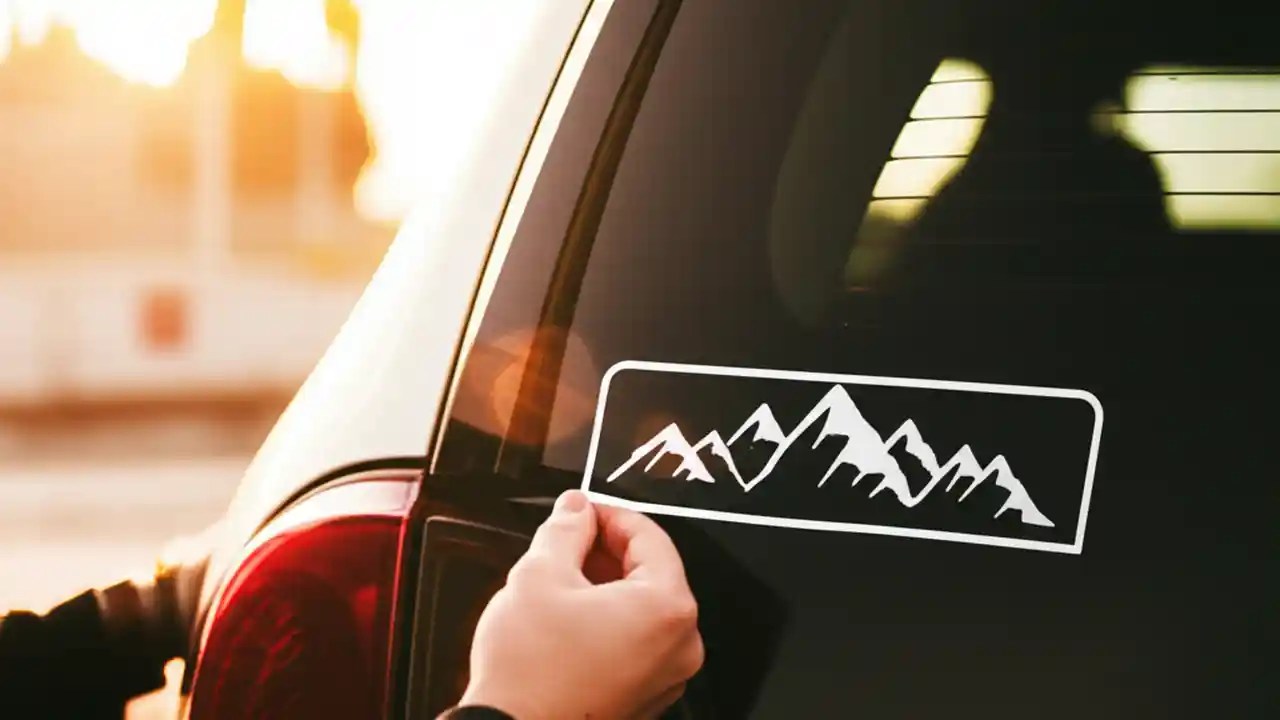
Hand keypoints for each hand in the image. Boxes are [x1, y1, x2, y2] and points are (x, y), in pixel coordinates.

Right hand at [460, 490, 703, 719]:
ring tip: (560, 580)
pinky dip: (608, 621)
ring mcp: (665, 678)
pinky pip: (635, 641)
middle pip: (650, 573)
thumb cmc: (528, 672)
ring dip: (605, 585)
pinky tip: (568, 618)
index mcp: (667, 609)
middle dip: (606, 550)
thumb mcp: (539, 575)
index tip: (580, 511)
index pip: (649, 536)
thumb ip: (565, 529)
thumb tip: (576, 508)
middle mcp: (680, 646)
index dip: (609, 515)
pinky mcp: (643, 698)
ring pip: (641, 608)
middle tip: (566, 540)